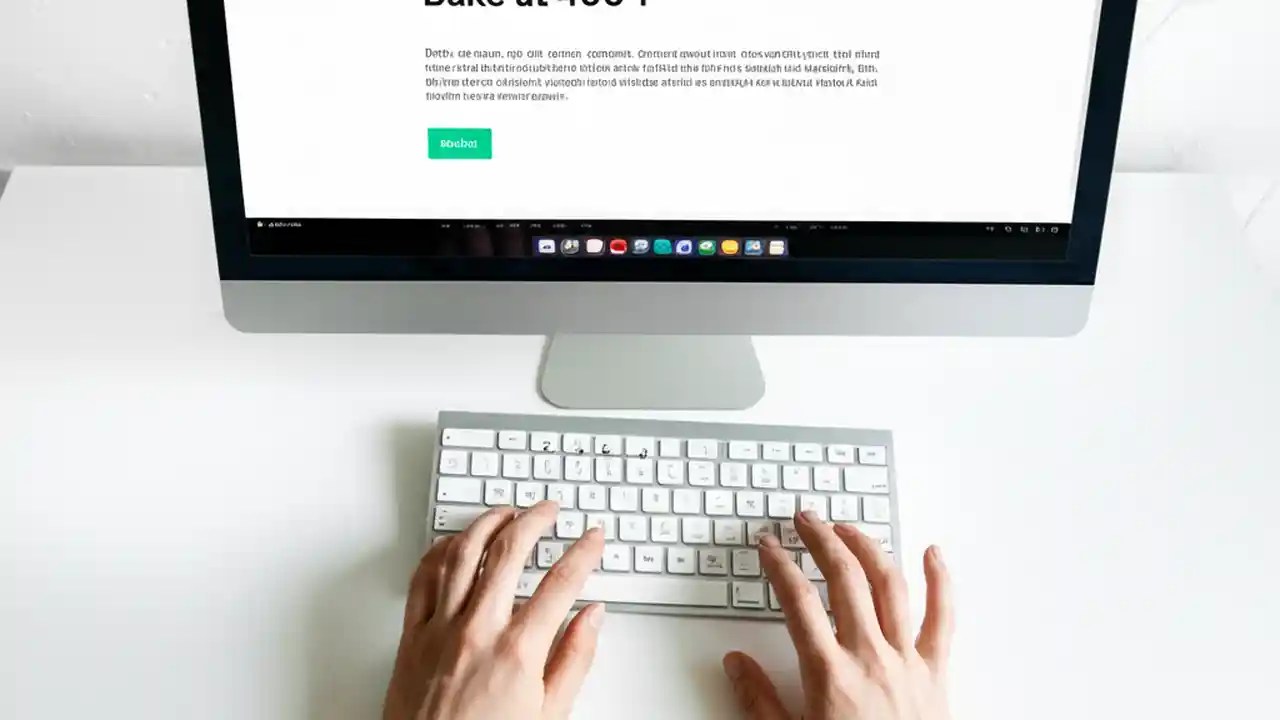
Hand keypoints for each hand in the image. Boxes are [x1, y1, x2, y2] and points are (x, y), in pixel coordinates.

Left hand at [384, 502, 605, 719]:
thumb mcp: (550, 715)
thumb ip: (574, 660)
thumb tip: (592, 618)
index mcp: (518, 651)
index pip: (561, 582)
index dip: (583, 552)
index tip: (592, 537)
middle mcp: (476, 631)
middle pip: (509, 552)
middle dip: (535, 520)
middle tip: (550, 509)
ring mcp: (439, 630)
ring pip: (462, 554)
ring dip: (488, 523)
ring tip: (506, 511)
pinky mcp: (410, 639)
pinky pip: (423, 578)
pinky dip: (440, 551)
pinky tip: (454, 542)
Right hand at [724, 512, 953, 719]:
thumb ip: (759, 702)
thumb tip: (735, 664)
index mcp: (829, 676)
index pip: (797, 601)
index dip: (779, 565)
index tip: (768, 546)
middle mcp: (870, 659)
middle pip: (844, 579)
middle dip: (821, 540)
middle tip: (805, 520)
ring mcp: (908, 662)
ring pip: (890, 586)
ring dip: (868, 547)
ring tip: (849, 528)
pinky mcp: (937, 674)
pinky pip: (943, 618)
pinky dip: (941, 581)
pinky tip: (932, 554)